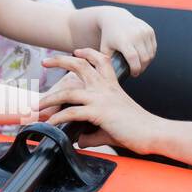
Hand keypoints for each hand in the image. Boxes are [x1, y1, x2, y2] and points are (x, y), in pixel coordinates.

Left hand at [36, 49, 161, 152]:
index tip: (76, 51)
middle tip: (45, 61)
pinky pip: (72, 112)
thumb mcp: (111, 127)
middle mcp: (105, 88)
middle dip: (60, 60)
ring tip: (37, 104)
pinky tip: (50, 123)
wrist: (154, 133)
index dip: (88, 54)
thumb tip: (81, 140)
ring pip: (69, 91)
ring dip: (50, 97)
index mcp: (112, 86)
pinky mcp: (100, 113)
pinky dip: (58, 117)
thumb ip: (93, 133)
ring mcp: (102, 99)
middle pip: (80, 66)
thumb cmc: (137, 130)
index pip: (100, 61)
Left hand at [97, 9, 156, 76]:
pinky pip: (154, 47)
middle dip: (142, 68)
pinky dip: (150, 54)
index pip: (134, 59)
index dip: (135, 69)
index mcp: (124, 41)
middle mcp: (136, 35)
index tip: (133, 74)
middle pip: (144, 58)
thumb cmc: (108, 37)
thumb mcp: (105, 49)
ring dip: (147, 62)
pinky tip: (144, 57)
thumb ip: (108, 62)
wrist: (115, 18)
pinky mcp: (150, 30)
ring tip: (140, 65)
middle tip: (137, 71)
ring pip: (151, 54)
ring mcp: (144, 31)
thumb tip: (112, 76)